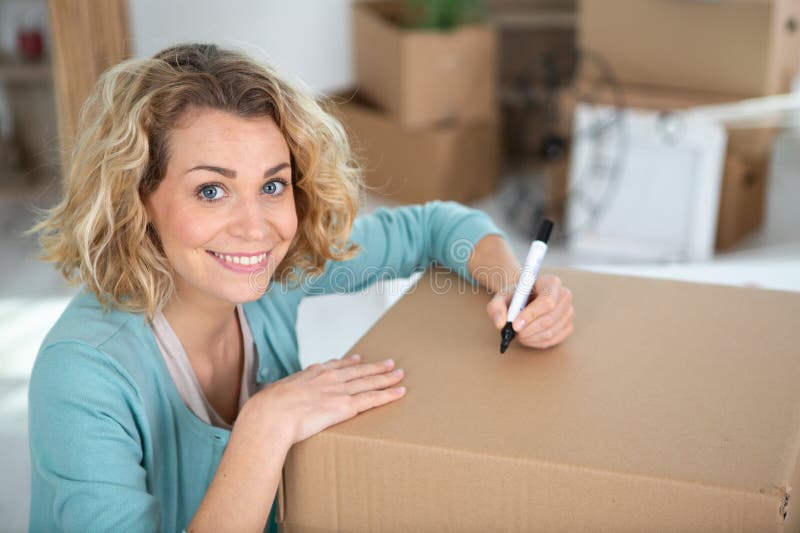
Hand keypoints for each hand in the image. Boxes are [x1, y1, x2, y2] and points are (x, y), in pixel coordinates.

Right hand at [251, 354, 405, 443]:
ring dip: (387, 377)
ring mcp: (339, 390)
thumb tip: (268, 399)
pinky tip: (400, 392)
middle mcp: (328, 378)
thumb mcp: (272, 394)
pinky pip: (373, 399)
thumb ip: (278, 394)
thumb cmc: (266, 409)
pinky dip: (389, 394)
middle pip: (358, 371)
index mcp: (310, 374)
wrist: (271, 414)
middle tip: (388, 363)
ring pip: (370, 381)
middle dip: (375, 366)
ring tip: (399, 374)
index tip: (357, 359)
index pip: (334, 366)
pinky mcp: (346, 406)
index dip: (349, 363)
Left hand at [486, 274, 573, 348]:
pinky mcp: (567, 326)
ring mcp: (568, 312)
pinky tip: (528, 338)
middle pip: (549, 319)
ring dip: (532, 338)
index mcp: (551, 282)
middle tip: (514, 333)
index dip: (530, 315)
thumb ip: (496, 307)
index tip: (515, 325)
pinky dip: (538, 342)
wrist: (524, 298)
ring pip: (551, 331)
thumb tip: (500, 323)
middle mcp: (564, 295)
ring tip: (519, 335)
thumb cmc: (515, 296)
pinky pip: (554, 339)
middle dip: (529, 330)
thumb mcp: (501, 296)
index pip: (547, 301)